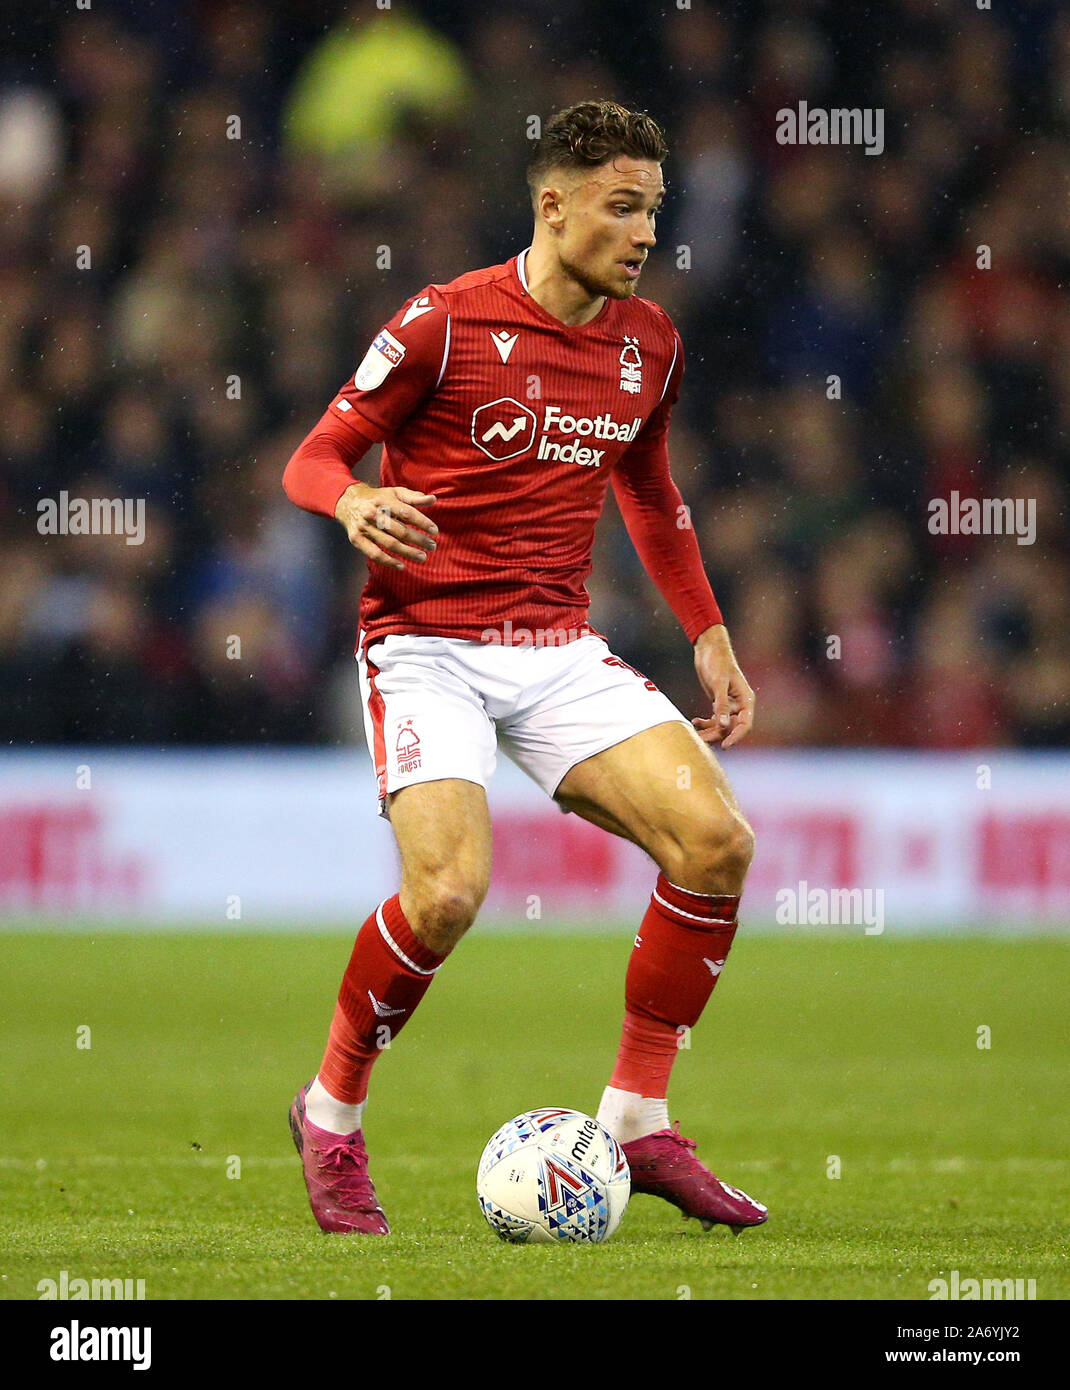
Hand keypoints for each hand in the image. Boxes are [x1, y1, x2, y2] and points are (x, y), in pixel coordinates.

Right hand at [335, 483, 437, 569]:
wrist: (348, 502)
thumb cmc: (378, 498)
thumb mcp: (395, 493)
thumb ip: (414, 497)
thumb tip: (433, 499)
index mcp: (384, 501)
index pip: (406, 513)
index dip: (422, 522)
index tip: (434, 531)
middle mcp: (373, 514)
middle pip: (400, 530)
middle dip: (418, 540)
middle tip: (432, 546)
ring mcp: (364, 528)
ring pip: (389, 544)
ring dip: (408, 552)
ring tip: (422, 557)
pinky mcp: (357, 539)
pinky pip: (374, 554)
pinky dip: (388, 561)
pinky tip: (401, 565)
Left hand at [691, 624, 754, 748]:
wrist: (709, 648)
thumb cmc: (718, 662)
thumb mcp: (719, 683)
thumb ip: (722, 705)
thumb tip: (724, 726)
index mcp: (746, 700)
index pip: (745, 724)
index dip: (736, 737)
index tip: (725, 745)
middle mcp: (739, 704)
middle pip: (732, 728)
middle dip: (718, 735)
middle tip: (702, 741)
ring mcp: (729, 704)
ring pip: (722, 725)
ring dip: (709, 731)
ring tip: (695, 734)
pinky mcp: (719, 702)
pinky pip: (715, 719)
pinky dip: (705, 722)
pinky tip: (695, 722)